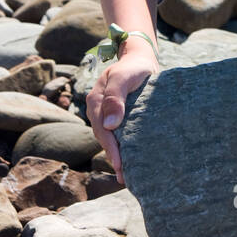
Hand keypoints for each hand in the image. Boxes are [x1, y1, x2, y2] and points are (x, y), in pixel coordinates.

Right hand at [85, 46, 157, 183]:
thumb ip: (115, 97)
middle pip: (104, 137)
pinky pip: (116, 132)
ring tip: (127, 175)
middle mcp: (98, 108)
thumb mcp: (124, 77)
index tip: (121, 164)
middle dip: (114, 157)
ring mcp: (106, 112)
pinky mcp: (117, 114)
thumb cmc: (133, 67)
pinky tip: (129, 158)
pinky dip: (121, 146)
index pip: (102, 130)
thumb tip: (110, 124)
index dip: (111, 149)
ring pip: (109, 137)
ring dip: (117, 155)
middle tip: (125, 178)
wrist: (139, 58)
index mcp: (96, 100)